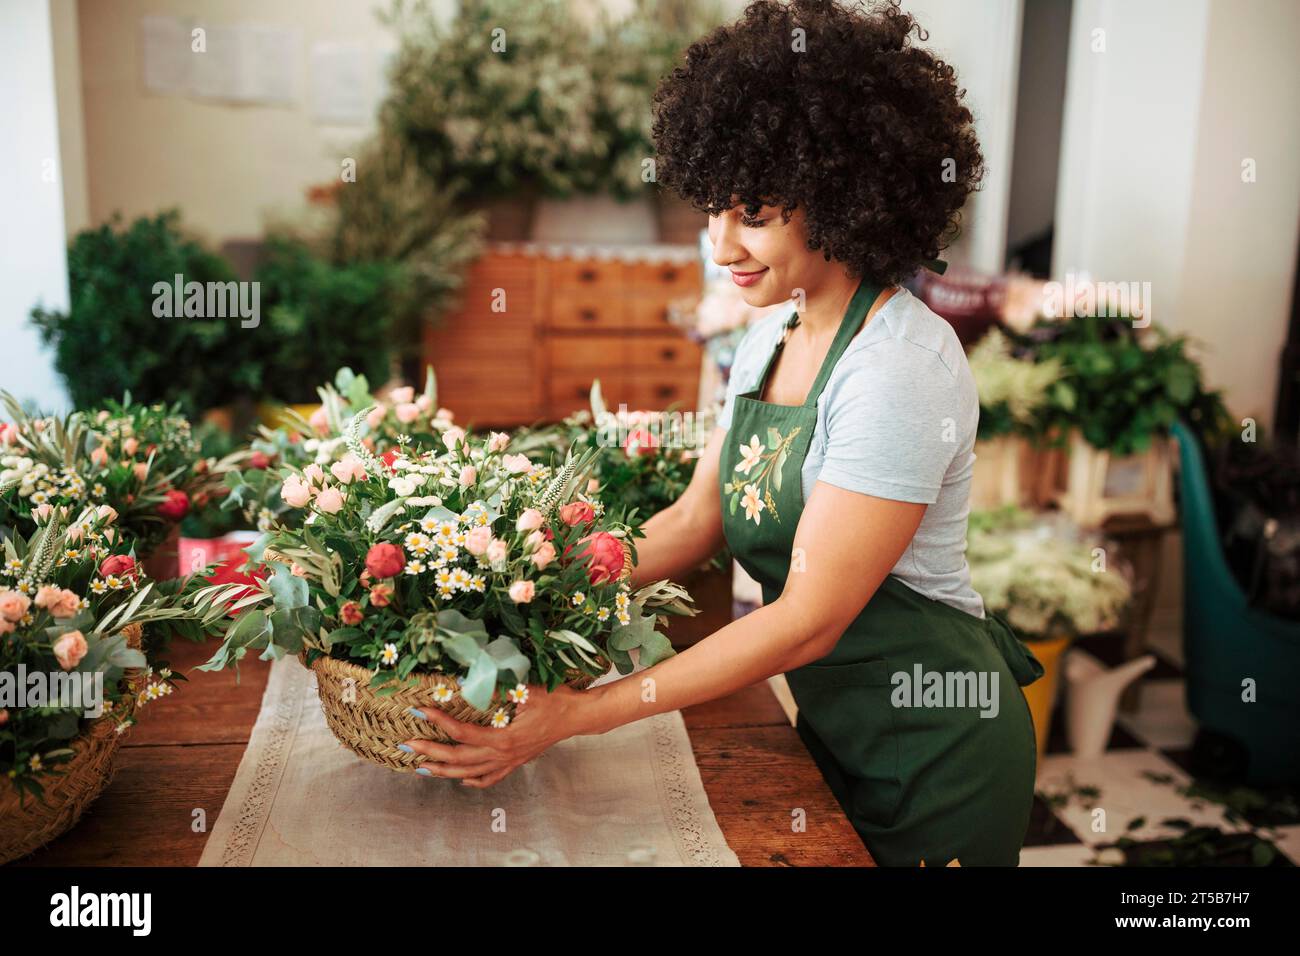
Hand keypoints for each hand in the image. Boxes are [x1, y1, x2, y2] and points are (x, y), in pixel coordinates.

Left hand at [402, 682, 589, 787]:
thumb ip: (499, 687)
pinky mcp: (515, 762)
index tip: (419, 711)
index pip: (463, 732)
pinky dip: (472, 781)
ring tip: (421, 767)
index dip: (439, 722)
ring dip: (443, 771)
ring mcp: (509, 762)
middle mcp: (503, 754)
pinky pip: (489, 778)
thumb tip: (470, 678)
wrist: (578, 716)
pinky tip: (461, 780)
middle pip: (458, 759)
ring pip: (469, 773)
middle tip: (406, 745)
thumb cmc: (555, 700)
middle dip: (430, 752)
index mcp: (504, 737)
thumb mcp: (527, 689)